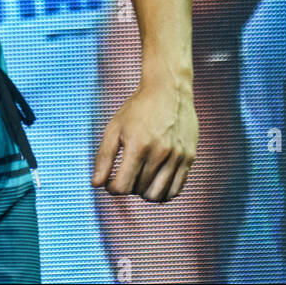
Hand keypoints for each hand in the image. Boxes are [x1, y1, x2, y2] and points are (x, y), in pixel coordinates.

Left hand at [92, 80, 197, 202]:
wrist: (169, 89)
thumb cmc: (139, 108)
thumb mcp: (115, 128)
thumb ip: (104, 157)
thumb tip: (96, 184)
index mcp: (138, 145)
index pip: (123, 186)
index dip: (113, 188)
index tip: (111, 182)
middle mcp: (160, 153)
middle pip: (140, 191)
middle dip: (129, 187)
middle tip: (127, 175)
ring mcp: (177, 156)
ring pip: (158, 195)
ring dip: (145, 193)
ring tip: (141, 180)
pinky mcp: (189, 157)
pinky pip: (176, 189)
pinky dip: (163, 192)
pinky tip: (156, 181)